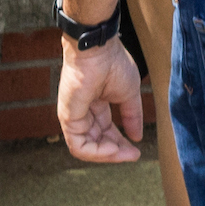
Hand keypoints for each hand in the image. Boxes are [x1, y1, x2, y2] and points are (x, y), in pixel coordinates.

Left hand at [57, 40, 146, 163]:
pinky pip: (79, 146)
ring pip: (87, 148)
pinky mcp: (67, 118)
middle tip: (133, 156)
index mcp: (96, 103)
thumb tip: (137, 137)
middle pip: (97, 141)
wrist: (98, 49)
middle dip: (116, 152)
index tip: (137, 150)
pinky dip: (96, 152)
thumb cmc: (112, 63)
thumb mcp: (128, 94)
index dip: (121, 143)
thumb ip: (131, 116)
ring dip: (107, 155)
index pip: (106, 131)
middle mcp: (82, 111)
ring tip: (124, 153)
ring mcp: (73, 116)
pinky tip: (112, 149)